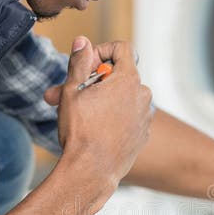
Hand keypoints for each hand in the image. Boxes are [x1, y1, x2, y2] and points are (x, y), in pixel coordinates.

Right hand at [44, 36, 152, 185]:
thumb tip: (82, 41)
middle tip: (67, 93)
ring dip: (104, 99)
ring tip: (80, 115)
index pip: (121, 49)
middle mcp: (143, 95)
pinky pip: (129, 116)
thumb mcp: (72, 92)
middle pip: (120, 75)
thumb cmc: (81, 132)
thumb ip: (79, 63)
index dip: (101, 51)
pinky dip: (115, 117)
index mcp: (128, 80)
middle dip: (94, 80)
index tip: (84, 66)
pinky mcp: (144, 134)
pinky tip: (96, 130)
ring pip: (124, 97)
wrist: (92, 172)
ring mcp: (145, 116)